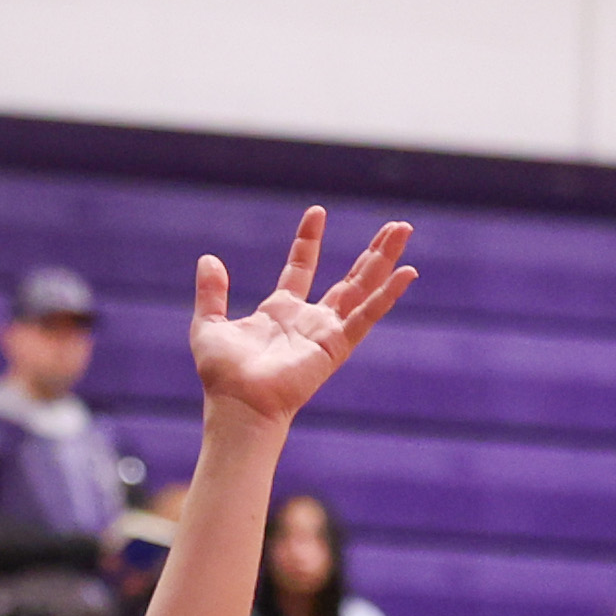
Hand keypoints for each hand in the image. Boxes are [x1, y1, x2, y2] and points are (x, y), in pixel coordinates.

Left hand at [189, 209, 415, 429]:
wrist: (238, 403)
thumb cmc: (223, 376)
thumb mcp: (209, 325)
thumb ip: (211, 293)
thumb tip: (208, 258)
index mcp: (281, 311)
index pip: (301, 267)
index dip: (309, 241)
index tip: (317, 212)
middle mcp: (309, 320)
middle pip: (349, 278)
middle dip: (372, 252)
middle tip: (394, 226)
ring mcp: (327, 332)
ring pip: (364, 289)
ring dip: (385, 260)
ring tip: (404, 230)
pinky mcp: (337, 345)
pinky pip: (367, 316)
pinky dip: (387, 295)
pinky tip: (407, 273)